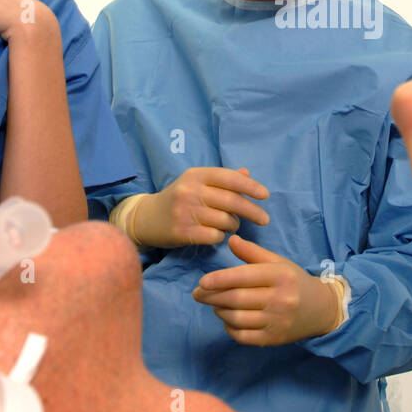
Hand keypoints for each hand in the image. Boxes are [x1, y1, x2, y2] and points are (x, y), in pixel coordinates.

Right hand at [133, 167, 269, 247]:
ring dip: (234, 225)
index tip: (265, 195)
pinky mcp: (182, 232)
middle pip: (231, 201)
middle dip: (252, 211)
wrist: (146, 218)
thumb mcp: (197, 183)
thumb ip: (222, 179)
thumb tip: (247, 174)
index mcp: (196, 175)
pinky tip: (217, 234)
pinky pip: (214, 236)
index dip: (250, 186)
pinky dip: (221, 237)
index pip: (229, 178)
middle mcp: (190, 191)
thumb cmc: (178, 199)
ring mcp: (185, 212)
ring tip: (230, 225)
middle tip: (265, 220)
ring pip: (225, 220)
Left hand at [192, 236, 340, 345]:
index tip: (202, 282)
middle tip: (198, 294)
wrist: (321, 309)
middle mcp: (280, 299)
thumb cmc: (294, 281)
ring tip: (215, 304)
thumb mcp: (278, 262)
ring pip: (237, 318)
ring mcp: (277, 321)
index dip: (220, 280)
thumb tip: (230, 240)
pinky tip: (228, 319)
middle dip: (212, 296)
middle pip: (237, 298)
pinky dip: (230, 328)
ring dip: (220, 311)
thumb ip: (253, 252)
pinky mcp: (274, 339)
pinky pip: (243, 336)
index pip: (244, 277)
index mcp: (280, 275)